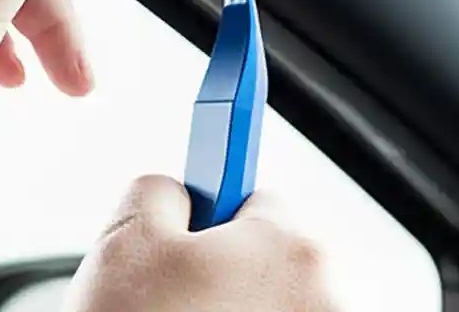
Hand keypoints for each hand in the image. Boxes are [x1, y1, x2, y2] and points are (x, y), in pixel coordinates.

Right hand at [66, 176, 338, 311]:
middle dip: (230, 275)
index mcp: (293, 244)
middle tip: (177, 309)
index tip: (239, 161)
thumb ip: (157, 191)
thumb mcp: (123, 247)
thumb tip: (176, 191)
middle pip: (275, 259)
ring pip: (282, 306)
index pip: (259, 197)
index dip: (225, 203)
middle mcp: (335, 295)